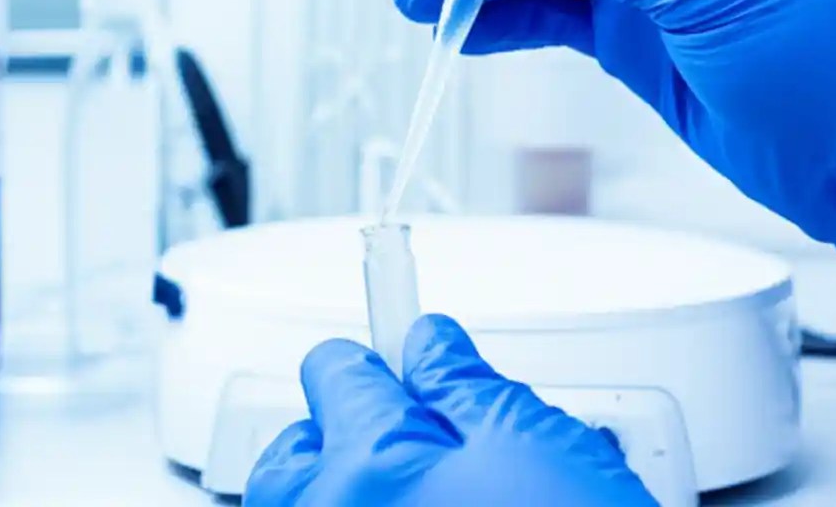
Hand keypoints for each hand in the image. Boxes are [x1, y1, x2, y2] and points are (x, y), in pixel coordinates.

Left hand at [245, 315, 657, 506]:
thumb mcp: (538, 450)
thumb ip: (467, 386)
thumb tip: (430, 345)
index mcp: (371, 468)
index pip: (338, 371)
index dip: (382, 365)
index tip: (405, 369)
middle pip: (297, 451)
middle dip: (346, 437)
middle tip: (415, 451)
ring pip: (304, 505)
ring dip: (347, 491)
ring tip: (418, 499)